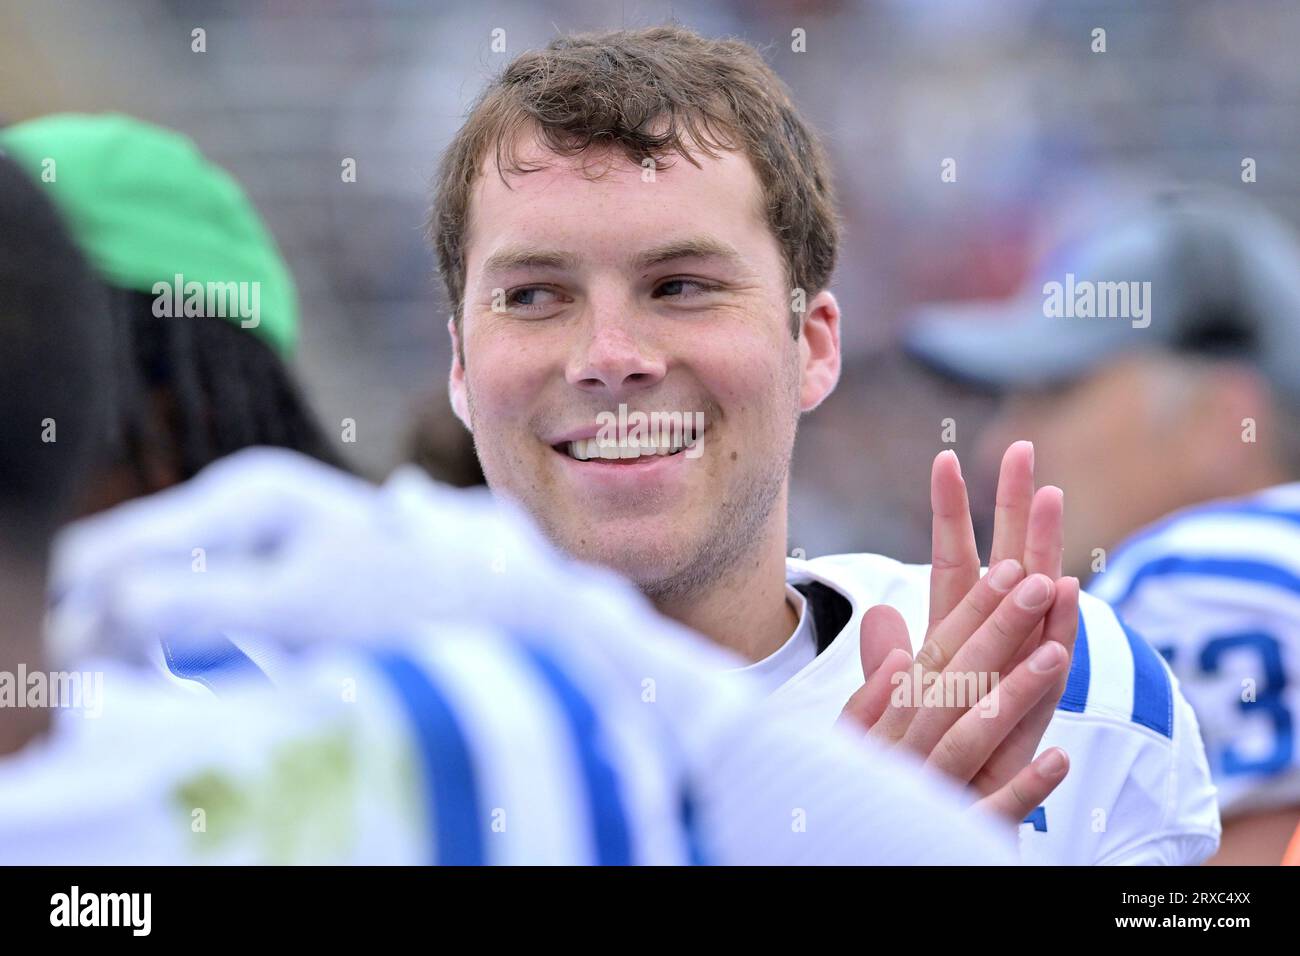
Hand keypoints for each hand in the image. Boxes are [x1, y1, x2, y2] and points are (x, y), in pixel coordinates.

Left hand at [840, 442, 1079, 820]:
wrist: (954, 814)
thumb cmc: (933, 753)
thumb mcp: (906, 701)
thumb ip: (896, 659)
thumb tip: (879, 612)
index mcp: (961, 633)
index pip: (955, 560)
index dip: (950, 513)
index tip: (942, 458)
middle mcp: (999, 641)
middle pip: (1008, 560)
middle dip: (1013, 506)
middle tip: (1023, 448)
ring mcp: (1021, 669)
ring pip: (1036, 599)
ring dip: (1044, 548)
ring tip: (1051, 497)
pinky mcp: (1034, 710)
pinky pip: (1050, 663)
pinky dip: (1058, 624)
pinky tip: (1066, 589)